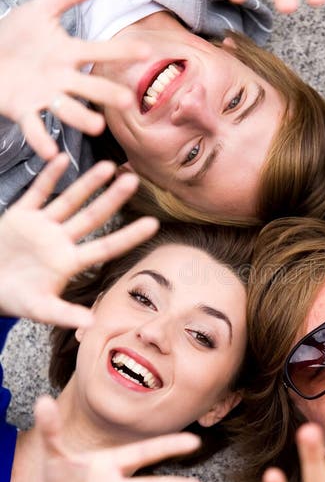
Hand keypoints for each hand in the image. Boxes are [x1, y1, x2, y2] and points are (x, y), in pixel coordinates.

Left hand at [0, 0, 149, 159]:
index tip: (146, 51)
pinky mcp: (22, 110)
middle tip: (128, 101)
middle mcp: (62, 79)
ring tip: (96, 128)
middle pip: (89, 89)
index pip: (99, 51)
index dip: (122, 51)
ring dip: (81, 120)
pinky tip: (50, 153)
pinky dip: (42, 141)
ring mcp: (44, 97)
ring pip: (67, 110)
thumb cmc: (16, 34)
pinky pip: (34, 128)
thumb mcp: (43, 9)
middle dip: (108, 95)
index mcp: (68, 54)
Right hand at [0, 154, 157, 326]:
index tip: (153, 223)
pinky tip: (61, 158)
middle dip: (113, 199)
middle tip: (134, 180)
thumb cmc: (15, 300)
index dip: (129, 235)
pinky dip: (48, 176)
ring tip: (108, 165)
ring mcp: (42, 226)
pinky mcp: (21, 215)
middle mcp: (61, 241)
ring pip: (70, 200)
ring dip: (87, 183)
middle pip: (93, 216)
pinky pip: (37, 192)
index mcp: (70, 262)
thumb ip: (65, 315)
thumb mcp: (40, 310)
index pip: (106, 246)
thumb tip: (92, 324)